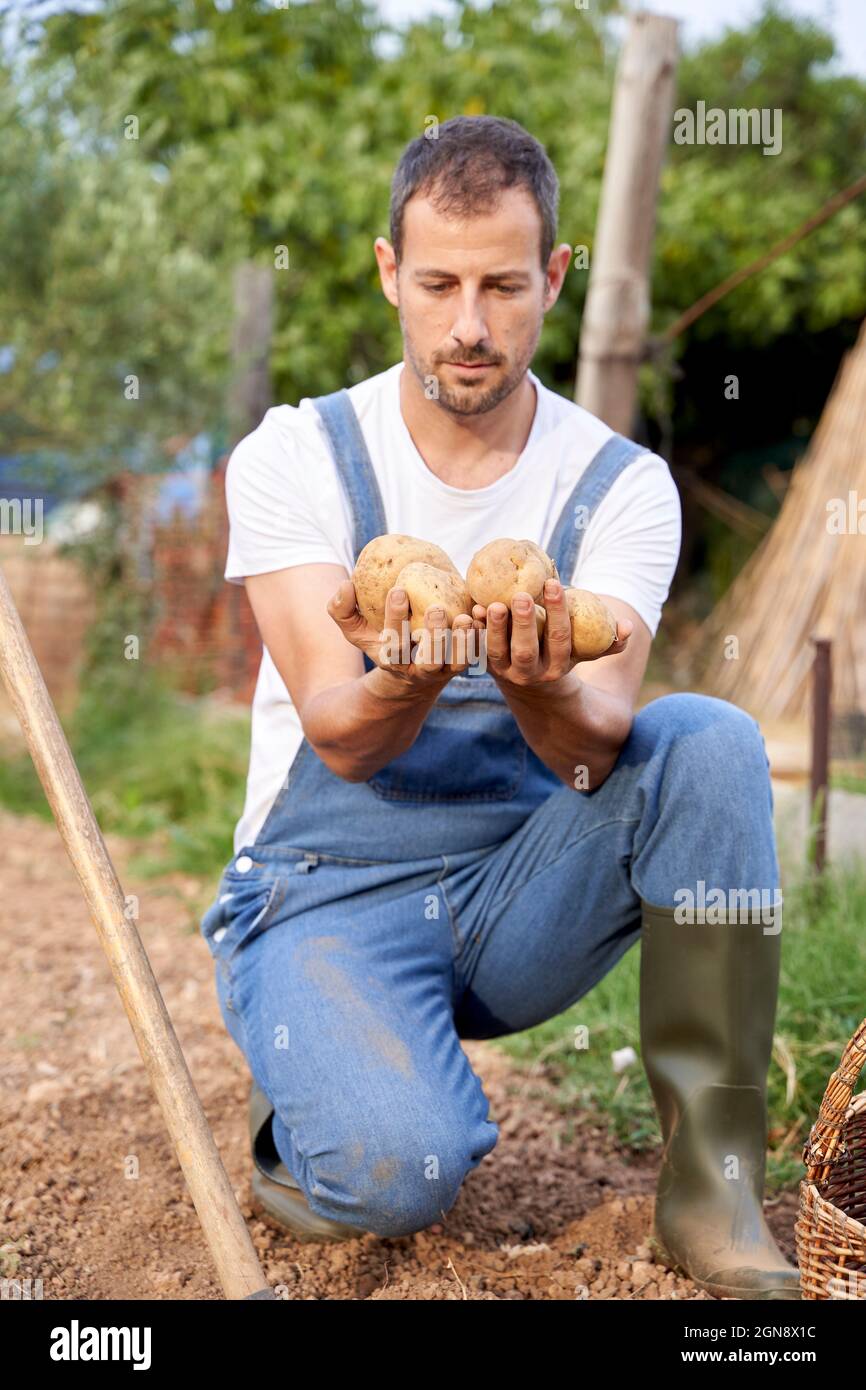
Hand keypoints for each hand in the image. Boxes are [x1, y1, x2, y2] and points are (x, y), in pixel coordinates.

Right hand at [327, 580, 484, 689]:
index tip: (398, 590)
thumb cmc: (381, 640)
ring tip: (464, 617)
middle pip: (430, 661)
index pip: (393, 644)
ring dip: (463, 641)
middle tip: (435, 608)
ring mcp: (445, 668)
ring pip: (458, 662)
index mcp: (393, 660)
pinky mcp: (464, 662)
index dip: (395, 618)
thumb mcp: (356, 630)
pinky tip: (480, 615)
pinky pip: (477, 653)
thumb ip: (341, 609)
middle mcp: (420, 669)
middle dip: (433, 636)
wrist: (413, 673)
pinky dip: (480, 638)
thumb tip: (345, 585)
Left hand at [472, 578, 631, 690]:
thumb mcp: (585, 652)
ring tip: (493, 604)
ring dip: (495, 629)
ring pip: (497, 653)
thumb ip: (608, 641)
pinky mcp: (483, 666)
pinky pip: (475, 650)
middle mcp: (530, 674)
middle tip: (522, 595)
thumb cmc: (561, 653)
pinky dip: (472, 633)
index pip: (560, 640)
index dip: (558, 613)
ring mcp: (504, 672)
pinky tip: (471, 611)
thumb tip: (629, 628)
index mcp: (557, 668)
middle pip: (526, 650)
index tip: (555, 584)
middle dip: (524, 624)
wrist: (529, 684)